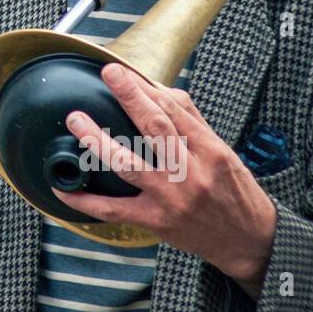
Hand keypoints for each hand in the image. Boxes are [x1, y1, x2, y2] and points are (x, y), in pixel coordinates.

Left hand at [56, 63, 276, 296]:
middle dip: (129, 97)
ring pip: (129, 164)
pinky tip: (64, 186)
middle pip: (155, 128)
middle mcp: (191, 172)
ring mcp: (171, 198)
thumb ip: (190, 119)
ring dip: (97, 141)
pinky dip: (85, 200)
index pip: (175, 110)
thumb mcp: (222, 150)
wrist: (248, 240)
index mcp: (209, 150)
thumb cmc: (233, 190)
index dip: (146, 88)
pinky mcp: (156, 221)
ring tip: (76, 121)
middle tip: (108, 74)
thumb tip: (157, 89)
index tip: (123, 71)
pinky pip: (113, 210)